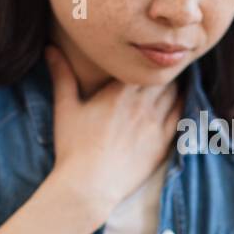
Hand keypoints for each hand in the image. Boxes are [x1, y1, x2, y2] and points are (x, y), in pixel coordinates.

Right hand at [44, 44, 180, 221]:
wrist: (89, 185)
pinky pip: (181, 116)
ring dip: (174, 85)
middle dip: (161, 70)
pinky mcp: (163, 142)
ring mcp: (156, 123)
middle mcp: (142, 103)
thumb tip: (50, 48)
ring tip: (173, 80)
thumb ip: (62, 75)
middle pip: (162, 77)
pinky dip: (183, 104)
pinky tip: (183, 101)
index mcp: (119, 90)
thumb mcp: (65, 107)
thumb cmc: (73, 147)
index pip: (142, 64)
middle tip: (164, 64)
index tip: (147, 54)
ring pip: (175, 93)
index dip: (146, 59)